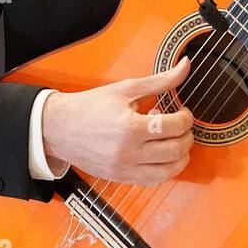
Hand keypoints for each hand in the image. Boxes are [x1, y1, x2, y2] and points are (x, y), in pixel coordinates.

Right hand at [41, 56, 194, 185]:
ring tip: (175, 142)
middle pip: (175, 150)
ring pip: (168, 171)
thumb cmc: (91, 106)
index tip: (183, 112)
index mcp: (130, 127)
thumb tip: (185, 66)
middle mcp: (128, 152)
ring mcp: (124, 168)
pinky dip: (165, 170)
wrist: (61, 128)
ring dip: (180, 157)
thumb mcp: (126, 88)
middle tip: (181, 126)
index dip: (186, 118)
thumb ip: (160, 81)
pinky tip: (162, 156)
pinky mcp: (121, 178)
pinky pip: (153, 181)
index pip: (174, 126)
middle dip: (186, 136)